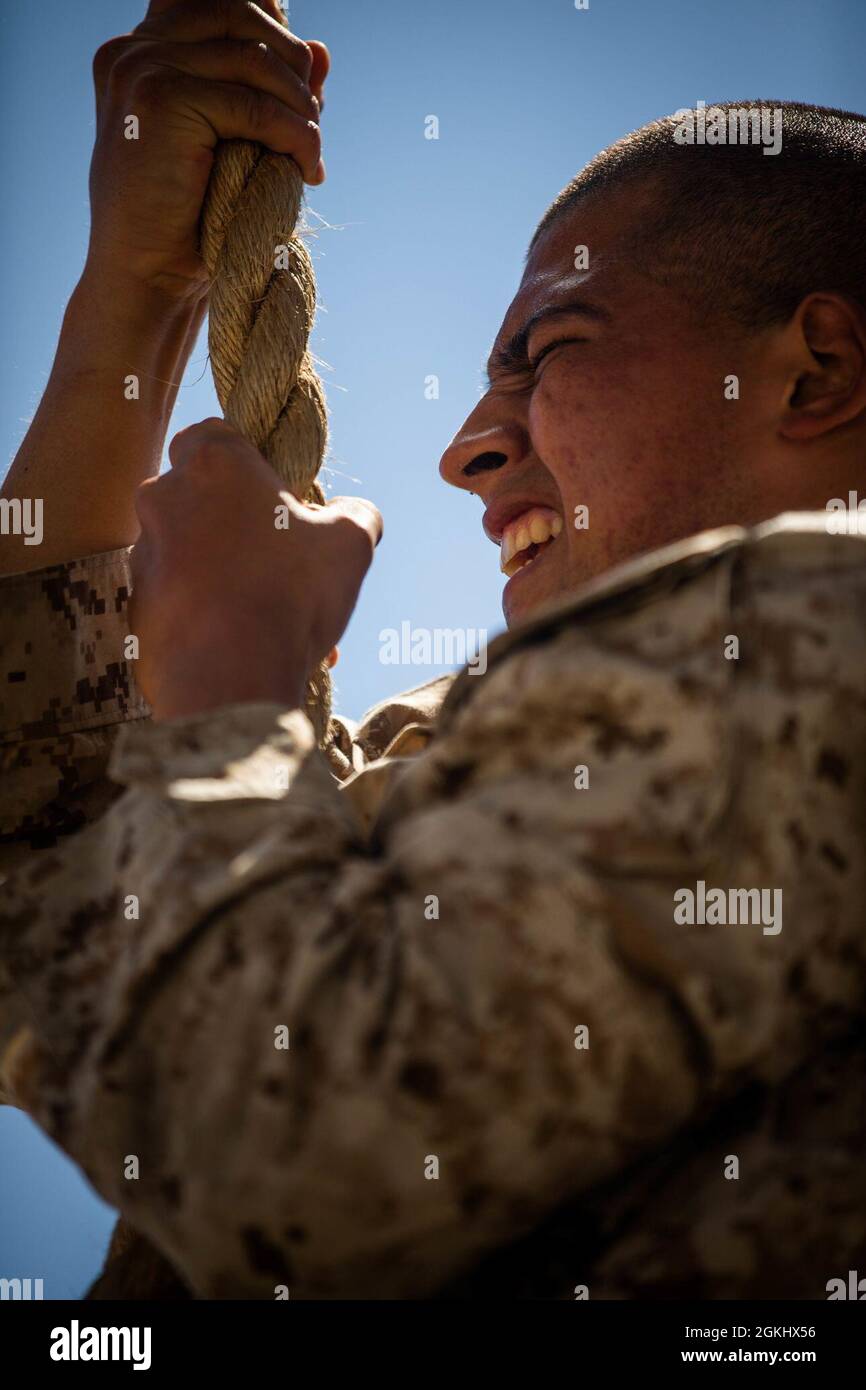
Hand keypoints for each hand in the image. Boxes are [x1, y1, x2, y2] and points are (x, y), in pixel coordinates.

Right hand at [87, 0, 328, 300]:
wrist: (148, 278)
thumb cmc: (189, 223)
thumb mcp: (236, 145)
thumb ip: (271, 93)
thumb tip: (320, 49)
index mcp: (143, 51)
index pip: (219, 1)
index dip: (270, 24)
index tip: (302, 78)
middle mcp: (135, 49)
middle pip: (241, 15)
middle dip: (291, 66)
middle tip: (312, 124)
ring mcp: (143, 68)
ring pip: (254, 59)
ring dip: (300, 108)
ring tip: (311, 155)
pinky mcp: (161, 99)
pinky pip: (255, 104)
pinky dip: (294, 136)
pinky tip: (307, 169)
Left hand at [129, 419, 381, 720]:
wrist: (229, 679)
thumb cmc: (290, 595)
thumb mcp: (350, 543)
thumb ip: (355, 513)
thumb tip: (353, 513)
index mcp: (212, 464)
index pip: (214, 434)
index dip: (247, 462)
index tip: (275, 494)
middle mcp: (164, 497)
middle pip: (201, 494)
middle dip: (236, 520)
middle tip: (280, 558)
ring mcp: (143, 552)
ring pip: (191, 549)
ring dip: (225, 570)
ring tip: (272, 613)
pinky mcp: (135, 601)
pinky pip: (177, 594)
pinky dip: (205, 608)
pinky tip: (245, 639)